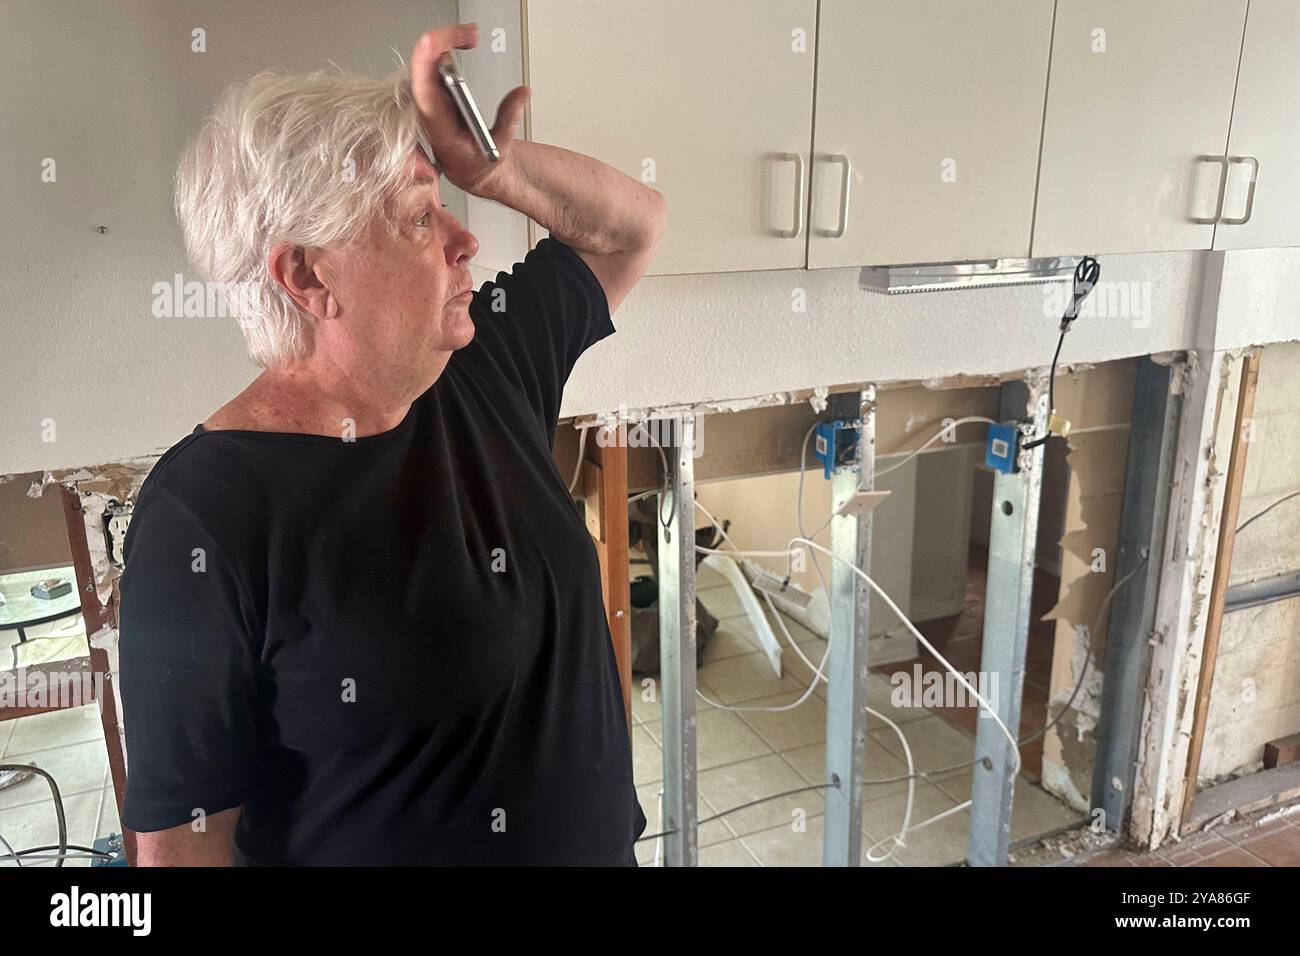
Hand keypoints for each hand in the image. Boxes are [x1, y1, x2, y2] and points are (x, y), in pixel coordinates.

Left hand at [409, 23, 529, 195]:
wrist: (469, 169)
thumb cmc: (476, 163)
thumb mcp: (499, 147)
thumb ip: (509, 119)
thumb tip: (522, 93)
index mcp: (438, 127)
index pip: (425, 91)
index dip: (427, 63)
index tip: (437, 44)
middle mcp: (429, 109)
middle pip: (424, 68)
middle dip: (444, 42)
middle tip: (470, 34)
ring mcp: (431, 98)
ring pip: (427, 62)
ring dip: (446, 41)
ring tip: (469, 34)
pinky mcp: (436, 90)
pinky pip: (432, 63)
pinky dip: (445, 45)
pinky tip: (461, 38)